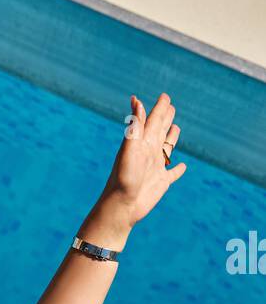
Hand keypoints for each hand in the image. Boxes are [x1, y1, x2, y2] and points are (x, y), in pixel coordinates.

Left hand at [98, 92, 186, 225]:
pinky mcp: (162, 183)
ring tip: (175, 128)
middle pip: (160, 130)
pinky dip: (178, 170)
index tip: (165, 96)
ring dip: (171, 138)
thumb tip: (137, 100)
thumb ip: (135, 126)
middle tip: (170, 105)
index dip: (160, 108)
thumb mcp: (129, 149)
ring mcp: (156, 167)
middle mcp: (149, 153)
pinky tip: (182, 167)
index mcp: (142, 143)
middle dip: (165, 118)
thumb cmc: (123, 178)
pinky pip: (173, 174)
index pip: (153, 121)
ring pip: (166, 148)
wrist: (121, 207)